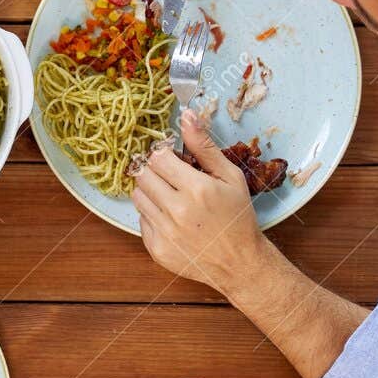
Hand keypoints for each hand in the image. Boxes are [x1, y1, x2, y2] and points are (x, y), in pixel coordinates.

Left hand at [130, 109, 270, 292]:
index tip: (171, 158)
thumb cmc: (237, 216)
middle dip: (154, 171)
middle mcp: (177, 210)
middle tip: (170, 177)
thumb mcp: (230, 177)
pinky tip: (172, 218)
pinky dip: (152, 215)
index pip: (158, 158)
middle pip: (142, 176)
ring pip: (138, 197)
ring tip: (171, 197)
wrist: (239, 262)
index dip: (163, 155)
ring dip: (150, 192)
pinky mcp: (156, 249)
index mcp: (197, 189)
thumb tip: (187, 115)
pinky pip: (141, 221)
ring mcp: (164, 232)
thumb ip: (205, 146)